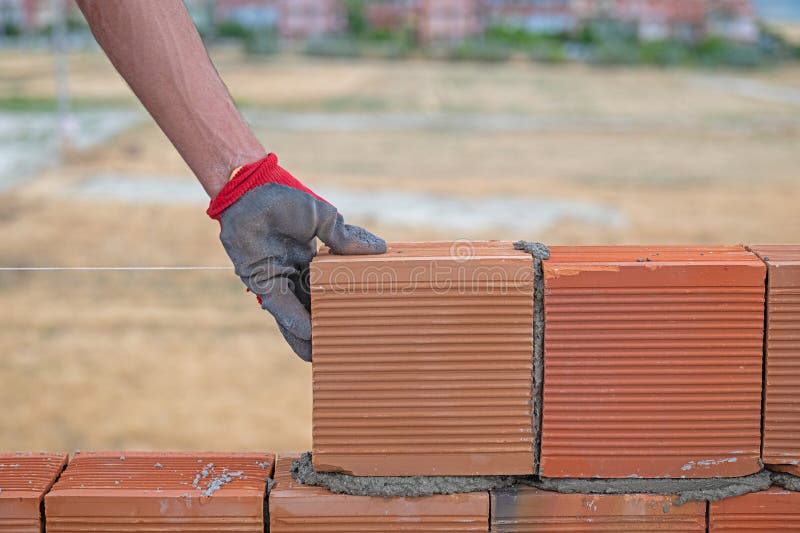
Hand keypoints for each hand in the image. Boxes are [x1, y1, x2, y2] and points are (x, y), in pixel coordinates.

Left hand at [209, 155, 385, 360]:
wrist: (252, 191)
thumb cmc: (285, 201)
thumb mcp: (324, 217)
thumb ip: (346, 238)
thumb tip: (379, 249)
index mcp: (313, 262)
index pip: (332, 290)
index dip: (345, 304)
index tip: (365, 318)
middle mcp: (296, 275)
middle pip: (315, 308)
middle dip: (329, 326)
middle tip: (349, 346)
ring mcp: (279, 280)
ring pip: (298, 314)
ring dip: (310, 334)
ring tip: (326, 355)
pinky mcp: (261, 281)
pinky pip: (281, 306)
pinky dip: (294, 320)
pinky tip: (310, 335)